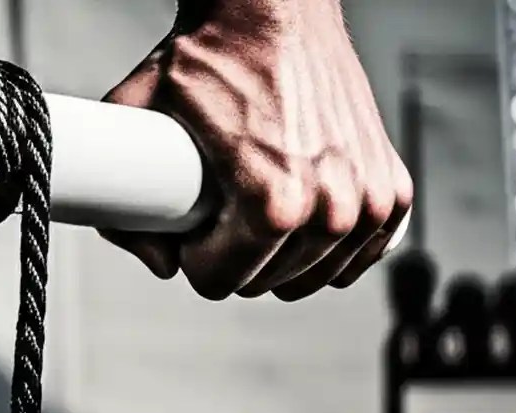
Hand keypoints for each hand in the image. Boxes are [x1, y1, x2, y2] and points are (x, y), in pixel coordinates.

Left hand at [101, 0, 412, 300]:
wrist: (274, 9)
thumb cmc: (209, 57)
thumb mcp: (137, 117)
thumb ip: (123, 206)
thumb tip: (161, 265)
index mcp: (273, 205)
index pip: (218, 282)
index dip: (191, 258)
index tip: (187, 229)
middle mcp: (330, 208)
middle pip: (263, 282)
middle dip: (233, 257)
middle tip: (218, 213)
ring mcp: (368, 200)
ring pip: (311, 276)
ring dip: (281, 258)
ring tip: (253, 212)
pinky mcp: (392, 188)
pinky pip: (362, 254)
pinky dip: (334, 250)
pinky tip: (303, 228)